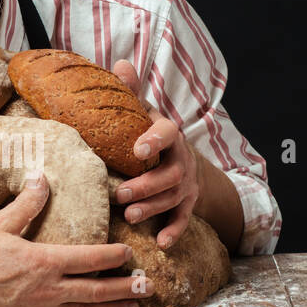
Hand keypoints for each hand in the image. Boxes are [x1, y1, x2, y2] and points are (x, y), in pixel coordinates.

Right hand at [0, 172, 147, 306]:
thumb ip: (25, 205)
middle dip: (124, 288)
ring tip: (133, 306)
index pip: (88, 260)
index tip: (128, 253)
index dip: (112, 257)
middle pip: (95, 290)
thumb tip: (42, 178)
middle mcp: (47, 290)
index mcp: (42, 262)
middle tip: (147, 285)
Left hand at [110, 59, 200, 248]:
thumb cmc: (149, 133)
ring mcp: (185, 184)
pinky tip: (161, 243)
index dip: (153, 140)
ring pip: (173, 198)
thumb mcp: (141, 111)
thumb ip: (131, 91)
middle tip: (121, 194)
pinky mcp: (186, 204)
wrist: (180, 158)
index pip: (165, 133)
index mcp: (168, 135)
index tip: (136, 149)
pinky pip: (183, 219)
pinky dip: (174, 231)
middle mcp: (180, 160)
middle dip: (146, 185)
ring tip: (130, 216)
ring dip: (153, 208)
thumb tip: (119, 64)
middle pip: (169, 174)